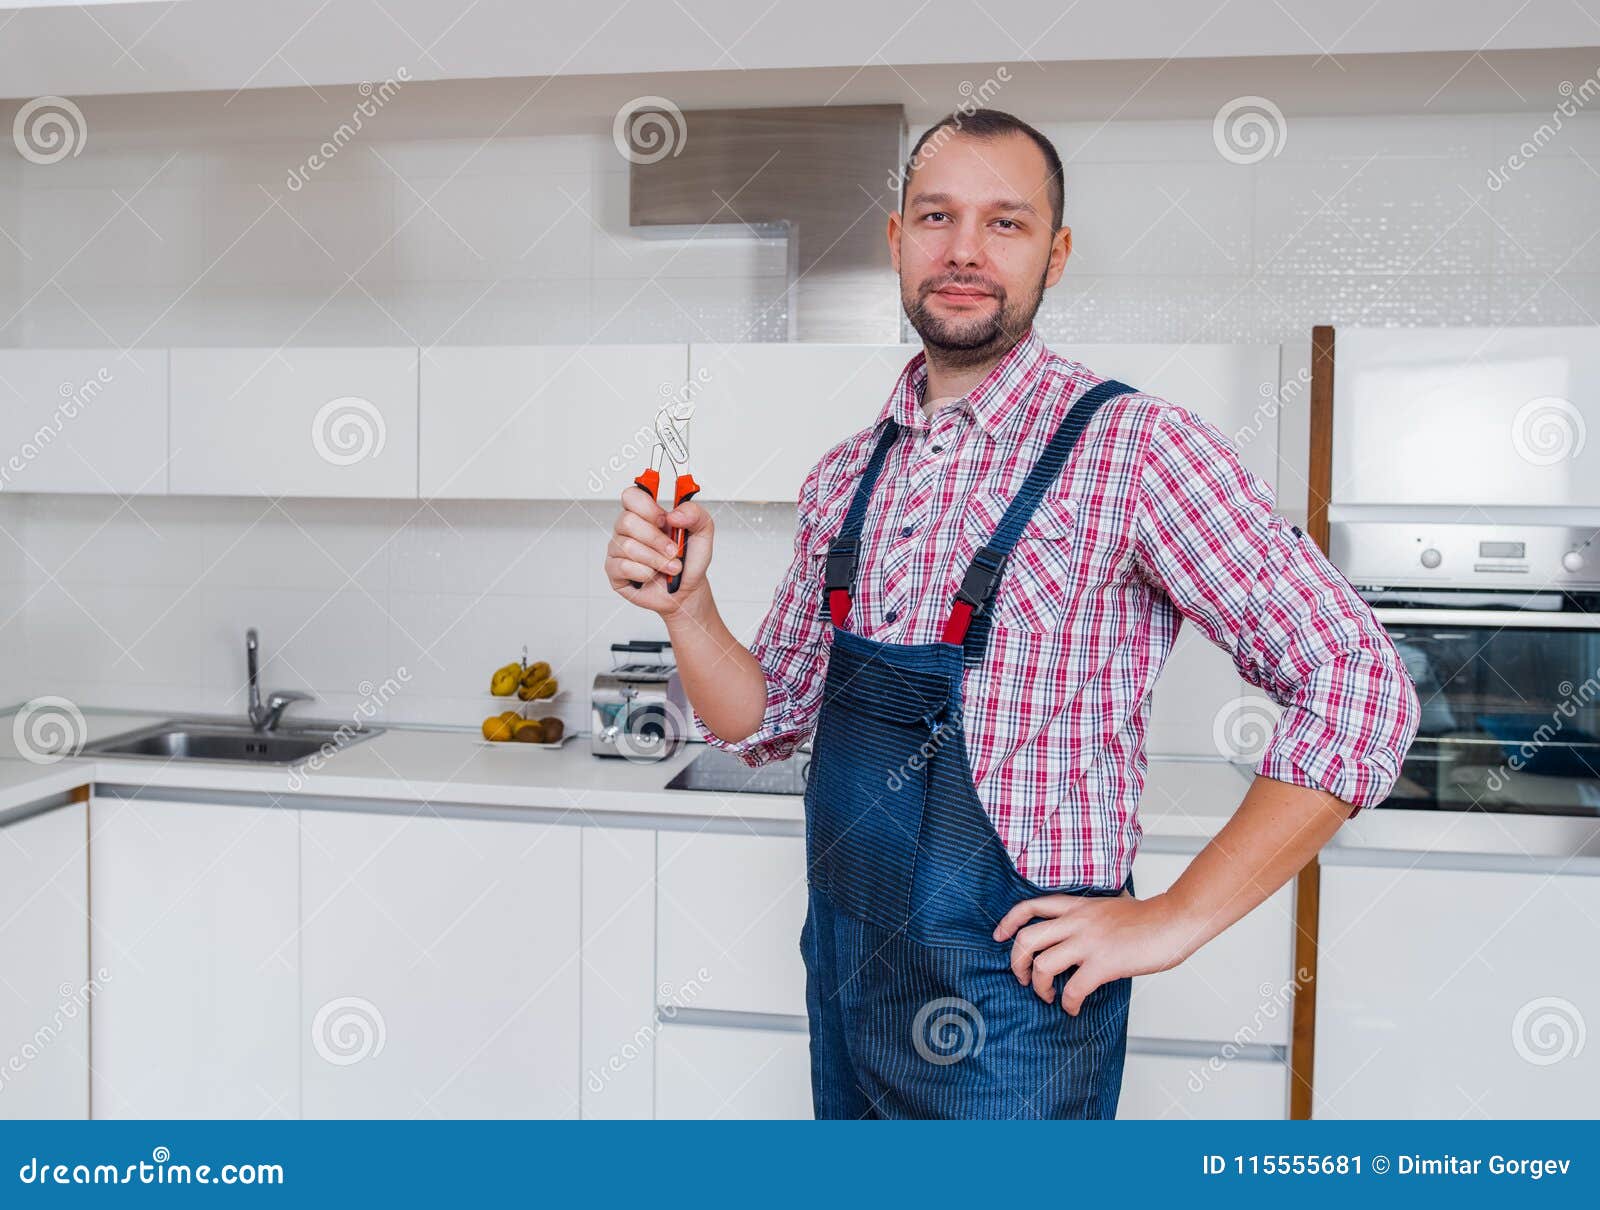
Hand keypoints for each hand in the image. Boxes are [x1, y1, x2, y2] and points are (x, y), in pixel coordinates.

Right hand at [604, 485, 714, 615]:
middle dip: (656, 540)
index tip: (665, 521)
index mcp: (645, 514)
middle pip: (627, 521)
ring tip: (670, 566)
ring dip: (656, 560)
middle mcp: (628, 529)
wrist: (686, 590)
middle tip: (673, 551)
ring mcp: (618, 549)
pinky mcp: (614, 570)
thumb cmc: (689, 560)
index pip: (631, 496)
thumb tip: (673, 515)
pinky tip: (653, 575)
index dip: (647, 507)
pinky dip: (645, 573)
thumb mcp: (703, 532)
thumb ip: (695, 514)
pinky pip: (624, 566)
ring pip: (628, 546)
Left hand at [993, 890, 1195, 1014]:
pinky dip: (1068, 1004)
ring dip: (1040, 987)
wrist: (1173, 920)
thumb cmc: (1149, 917)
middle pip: (1026, 939)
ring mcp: (1089, 942)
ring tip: (1048, 997)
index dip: (1008, 922)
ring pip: (1043, 965)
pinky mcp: (1104, 963)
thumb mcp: (1111, 903)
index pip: (1030, 906)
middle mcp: (1077, 921)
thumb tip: (1087, 917)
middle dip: (1017, 963)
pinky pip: (1073, 989)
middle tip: (1023, 978)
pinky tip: (1074, 1009)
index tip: (999, 936)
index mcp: (1076, 906)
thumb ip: (1092, 910)